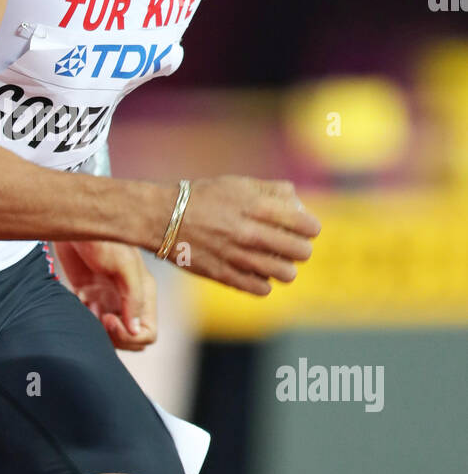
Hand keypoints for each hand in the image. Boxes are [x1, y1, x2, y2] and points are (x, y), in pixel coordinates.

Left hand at [53, 239, 156, 350]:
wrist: (76, 219)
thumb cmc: (103, 237)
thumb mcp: (124, 265)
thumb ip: (133, 297)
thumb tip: (134, 330)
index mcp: (144, 293)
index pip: (147, 333)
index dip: (129, 336)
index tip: (108, 319)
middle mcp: (128, 299)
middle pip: (129, 338)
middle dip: (114, 336)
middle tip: (97, 317)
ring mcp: (108, 298)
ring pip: (108, 332)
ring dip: (96, 329)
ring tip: (86, 308)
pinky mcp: (88, 294)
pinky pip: (89, 319)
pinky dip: (83, 318)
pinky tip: (77, 301)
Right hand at [172, 176, 320, 295]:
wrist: (164, 217)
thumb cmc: (204, 198)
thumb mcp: (239, 184)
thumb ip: (272, 191)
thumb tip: (298, 206)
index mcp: (257, 207)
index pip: (306, 226)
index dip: (310, 228)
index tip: (304, 229)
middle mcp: (251, 233)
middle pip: (301, 252)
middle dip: (301, 249)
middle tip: (290, 247)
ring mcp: (238, 257)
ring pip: (286, 274)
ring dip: (285, 269)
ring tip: (275, 262)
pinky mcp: (225, 276)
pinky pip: (262, 289)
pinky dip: (265, 283)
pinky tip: (257, 273)